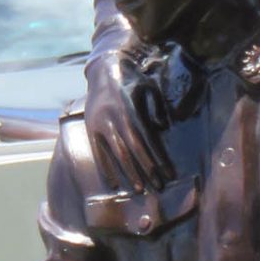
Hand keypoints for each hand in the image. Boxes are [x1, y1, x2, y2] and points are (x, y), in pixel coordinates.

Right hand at [84, 43, 170, 191]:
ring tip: (138, 189)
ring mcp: (101, 125)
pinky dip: (106, 169)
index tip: (168, 173)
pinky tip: (113, 183)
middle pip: (133, 152)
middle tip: (157, 186)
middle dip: (146, 170)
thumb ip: (156, 108)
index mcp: (130, 110)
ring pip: (116, 155)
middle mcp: (114, 119)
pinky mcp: (91, 129)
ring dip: (128, 173)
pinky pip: (98, 153)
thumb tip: (162, 129)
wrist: (102, 71)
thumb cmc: (130, 80)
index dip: (157, 159)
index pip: (146, 141)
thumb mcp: (147, 88)